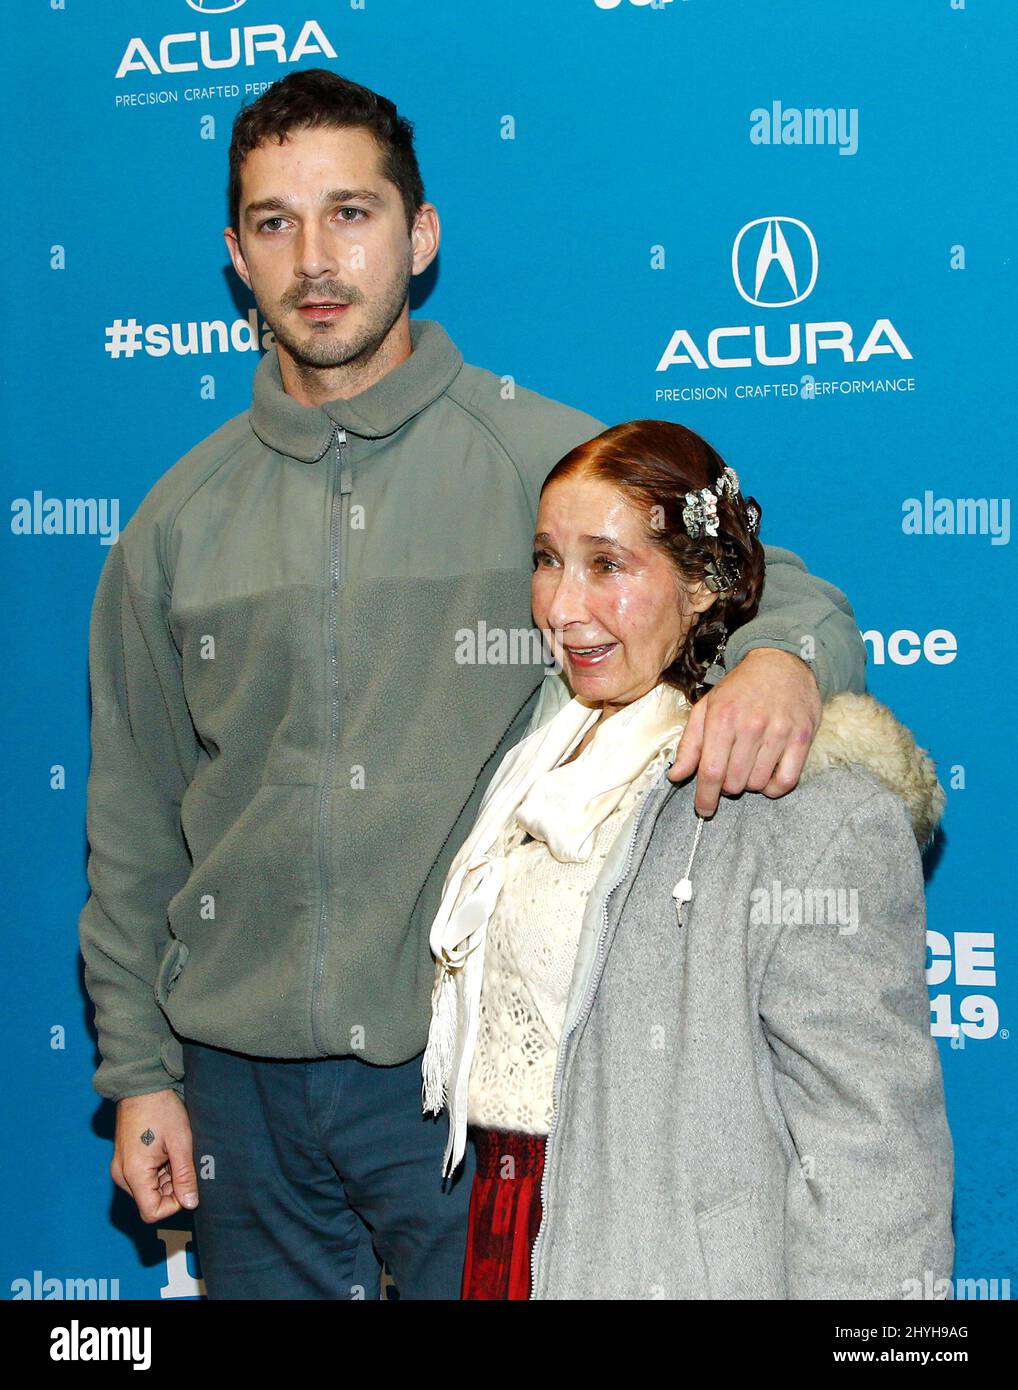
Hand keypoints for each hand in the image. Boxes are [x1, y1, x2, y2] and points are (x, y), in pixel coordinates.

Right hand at [112, 1089, 197, 1222]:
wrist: (142, 1085)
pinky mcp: (124, 1160)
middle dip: (171, 1189)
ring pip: (148, 1189)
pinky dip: (159, 1170)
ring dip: (166, 1178)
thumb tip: (191, 1203)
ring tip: (175, 1153)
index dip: (174, 1204)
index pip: (152, 1212)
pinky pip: (143, 1177)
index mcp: (133, 1173)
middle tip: (183, 1162)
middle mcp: (122, 1175)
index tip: (187, 1184)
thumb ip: (185, 1176)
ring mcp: (121, 1168)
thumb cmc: (161, 1109)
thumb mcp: (181, 1142)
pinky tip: (167, 1151)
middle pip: (150, 1201)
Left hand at [668, 648, 821, 816]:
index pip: (711, 771)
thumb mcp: (706, 708)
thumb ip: (690, 744)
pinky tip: (767, 776)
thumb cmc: (739, 689)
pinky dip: (774, 788)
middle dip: (727, 785)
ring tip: (748, 765)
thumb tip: (676, 776)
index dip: (705, 797)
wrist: (781, 662)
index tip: (703, 809)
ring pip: (758, 784)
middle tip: (730, 770)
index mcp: (723, 718)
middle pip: (734, 782)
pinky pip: (787, 781)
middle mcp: (751, 725)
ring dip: (749, 784)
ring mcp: (779, 732)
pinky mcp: (802, 738)